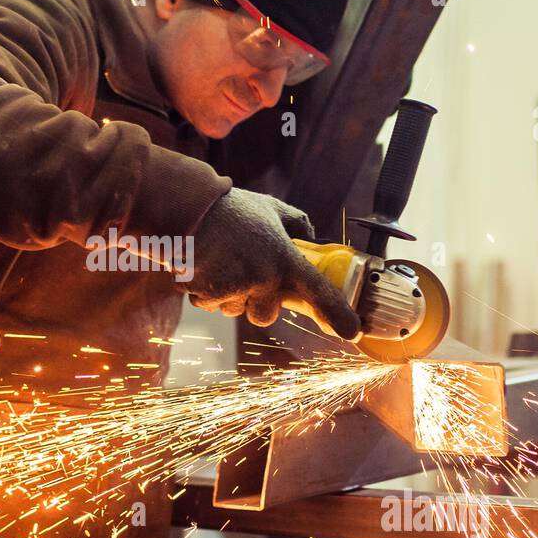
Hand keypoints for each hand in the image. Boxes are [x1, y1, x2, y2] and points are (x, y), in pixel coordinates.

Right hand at [182, 188, 360, 337]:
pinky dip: (205, 290)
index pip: (319, 293)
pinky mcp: (204, 293)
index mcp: (284, 259)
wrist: (187, 206)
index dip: (338, 316)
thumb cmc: (232, 207)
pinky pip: (209, 304)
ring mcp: (232, 289)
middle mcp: (262, 279)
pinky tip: (204, 266)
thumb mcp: (273, 208)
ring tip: (220, 262)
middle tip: (247, 275)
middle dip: (257, 302)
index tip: (351, 331)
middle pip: (266, 315)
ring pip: (234, 310)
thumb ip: (297, 224)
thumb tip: (310, 238)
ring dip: (229, 295)